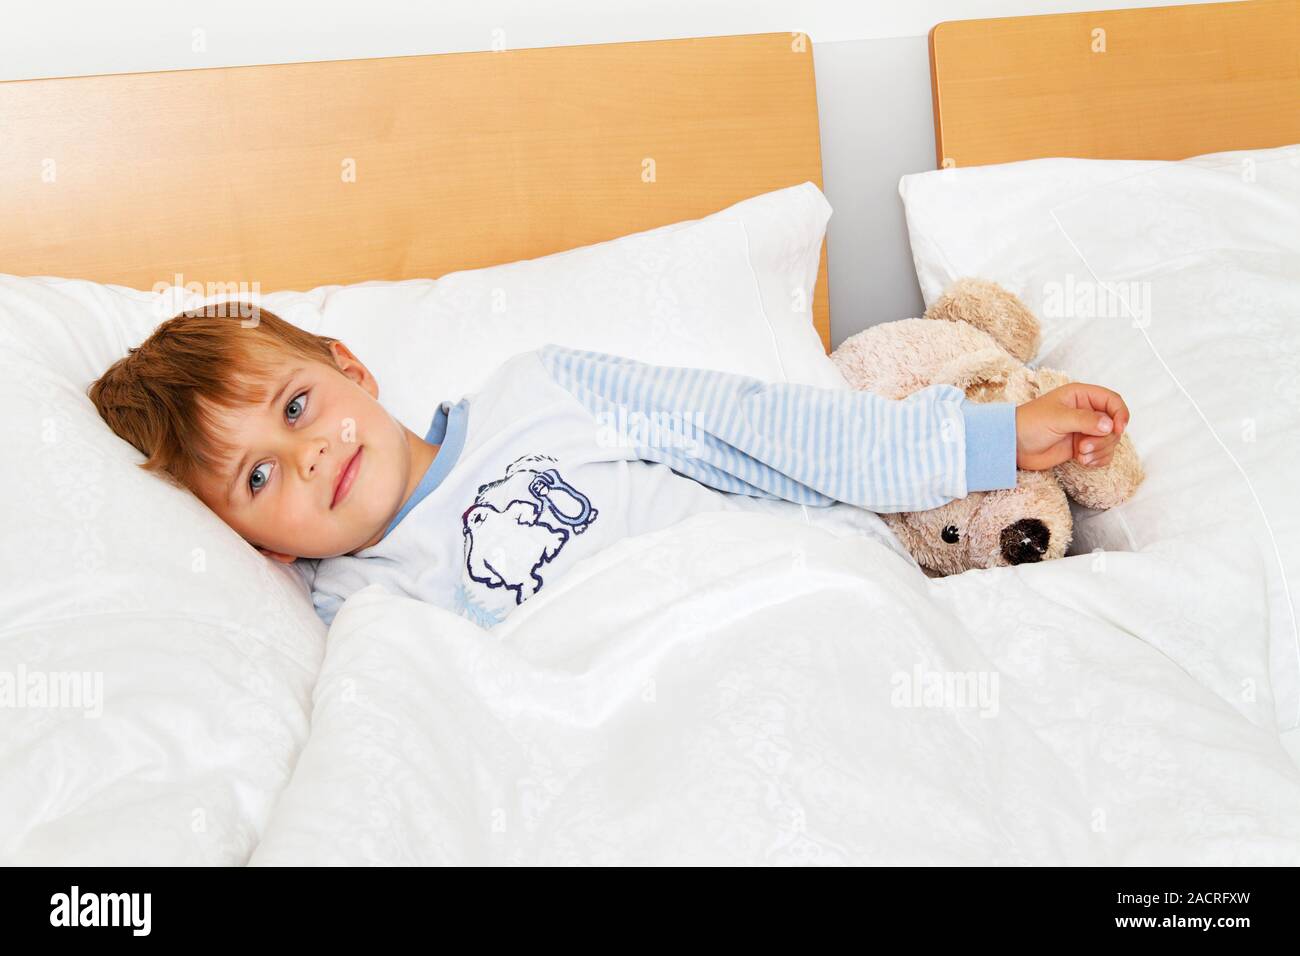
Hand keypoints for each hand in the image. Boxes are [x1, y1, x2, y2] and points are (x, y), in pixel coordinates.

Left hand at [1014, 383, 1129, 470]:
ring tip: (1081, 455)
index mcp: (1081, 396)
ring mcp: (1084, 430)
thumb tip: (1109, 425)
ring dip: (1100, 451)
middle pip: (1114, 425)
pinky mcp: (1081, 447)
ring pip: (1109, 441)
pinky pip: (1102, 454)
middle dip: (1104, 439)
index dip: (1120, 414)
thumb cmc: (1029, 424)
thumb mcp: (1057, 418)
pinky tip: (1084, 461)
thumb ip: (1085, 420)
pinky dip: (1098, 459)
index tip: (1117, 429)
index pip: (1113, 401)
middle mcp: (1086, 412)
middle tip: (1084, 447)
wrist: (1012, 445)